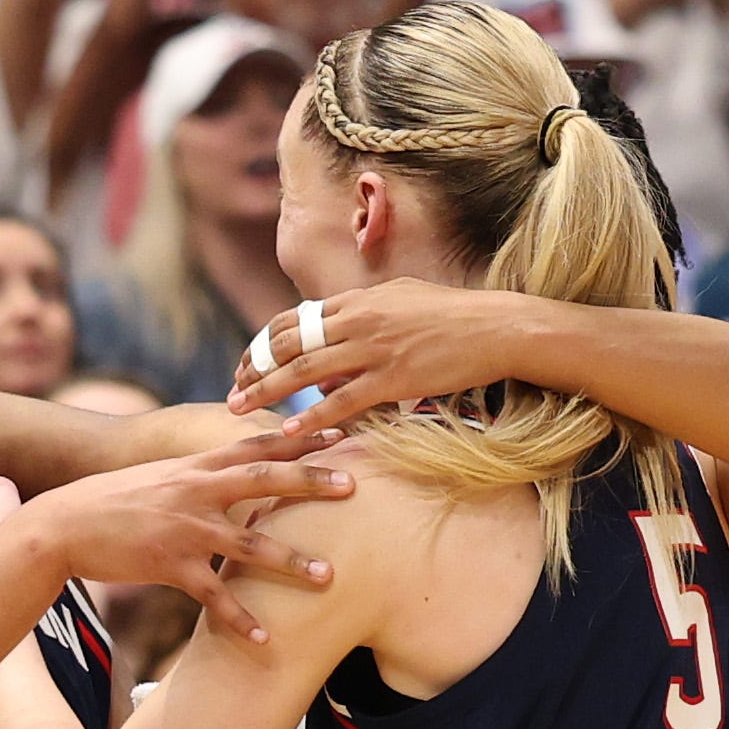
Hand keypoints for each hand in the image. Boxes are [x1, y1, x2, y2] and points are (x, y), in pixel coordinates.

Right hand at [0, 427, 352, 640]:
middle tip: (355, 488)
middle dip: (312, 483)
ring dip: (291, 563)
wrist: (59, 526)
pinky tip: (264, 639)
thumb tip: (229, 471)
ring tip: (328, 578)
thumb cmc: (108, 503)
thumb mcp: (156, 478)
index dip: (301, 439)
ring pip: (248, 545)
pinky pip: (212, 595)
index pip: (257, 446)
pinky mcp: (167, 565)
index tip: (344, 434)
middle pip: (264, 482)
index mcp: (193, 468)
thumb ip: (196, 475)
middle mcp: (193, 491)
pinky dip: (239, 619)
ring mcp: (183, 529)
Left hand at [227, 278, 541, 430]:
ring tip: (239, 407)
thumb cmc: (451, 313)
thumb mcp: (399, 298)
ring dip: (267, 390)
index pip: (292, 320)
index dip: (263, 343)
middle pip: (289, 345)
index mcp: (356, 301)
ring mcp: (374, 350)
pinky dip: (313, 416)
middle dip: (254, 368)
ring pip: (305, 371)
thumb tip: (329, 343)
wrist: (497, 327)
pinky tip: (290, 430)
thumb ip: (360, 315)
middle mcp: (357, 321)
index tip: (246, 363)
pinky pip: (343, 400)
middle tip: (232, 390)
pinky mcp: (394, 378)